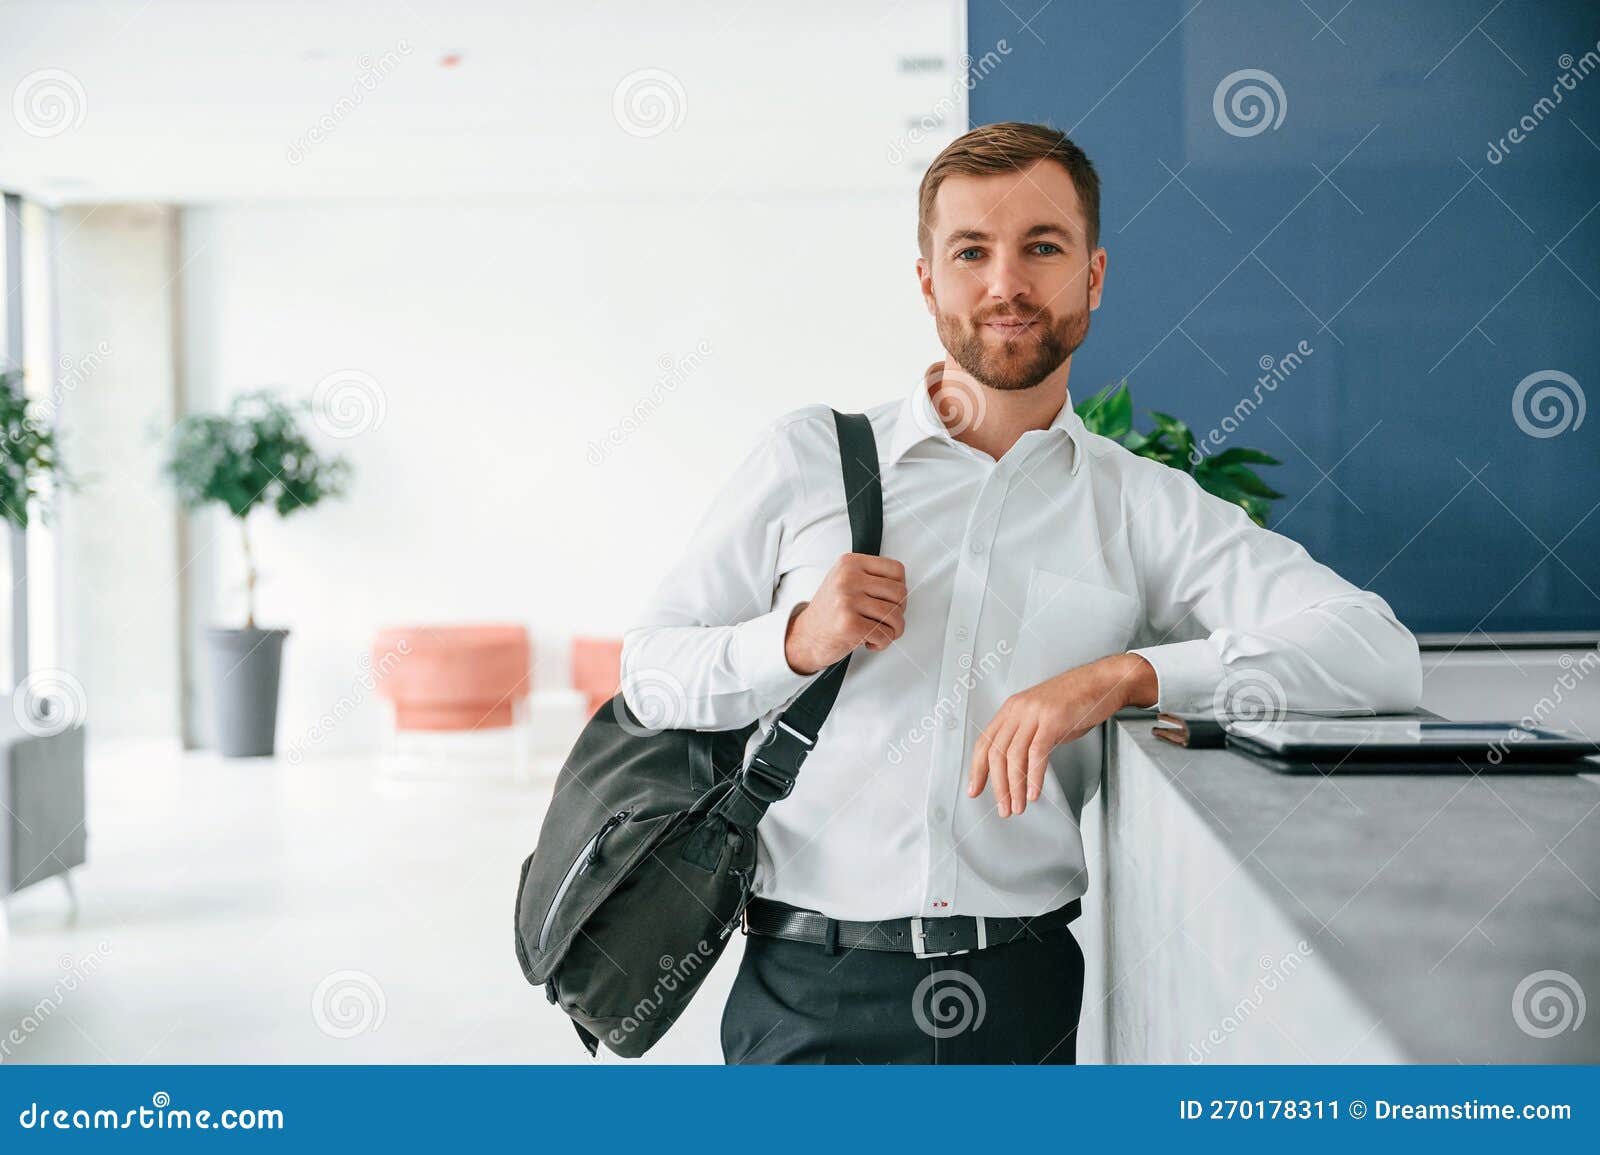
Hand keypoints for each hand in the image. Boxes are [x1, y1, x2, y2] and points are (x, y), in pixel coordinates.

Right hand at [783, 553, 907, 674]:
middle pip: (900, 593)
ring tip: (879, 632)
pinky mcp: (848, 624)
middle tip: (885, 620)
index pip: (897, 570)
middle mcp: (848, 578)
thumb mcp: (845, 581)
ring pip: (895, 615)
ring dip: (893, 631)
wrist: (806, 636)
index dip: (900, 589)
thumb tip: (903, 589)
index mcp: (850, 563)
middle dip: (899, 612)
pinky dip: (882, 643)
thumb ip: (871, 578)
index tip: (890, 601)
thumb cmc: (830, 612)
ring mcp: (847, 600)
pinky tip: (869, 642)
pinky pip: (884, 634)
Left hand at [968, 653, 1156, 817]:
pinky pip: (1037, 753)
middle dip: (997, 786)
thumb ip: (1027, 737)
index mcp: (1012, 709)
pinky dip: (1033, 776)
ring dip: (1014, 787)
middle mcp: (1018, 709)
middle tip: (1003, 808)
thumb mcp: (1043, 717)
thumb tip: (1017, 768)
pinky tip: (1033, 792)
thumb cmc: (1077, 700)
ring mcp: (1034, 713)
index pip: (984, 742)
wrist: (1104, 681)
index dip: (977, 769)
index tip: (974, 790)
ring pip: (1014, 756)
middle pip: (996, 753)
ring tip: (1018, 806)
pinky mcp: (1053, 719)